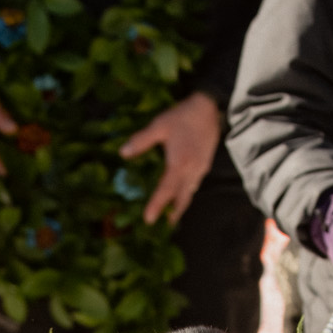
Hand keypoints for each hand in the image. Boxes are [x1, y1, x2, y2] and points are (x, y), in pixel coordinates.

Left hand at [118, 92, 221, 225]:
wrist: (209, 107)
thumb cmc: (182, 116)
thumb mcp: (159, 126)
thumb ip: (141, 141)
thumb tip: (122, 153)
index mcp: (179, 164)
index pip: (166, 190)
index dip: (156, 205)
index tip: (148, 219)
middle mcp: (191, 171)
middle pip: (182, 198)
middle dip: (174, 212)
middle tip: (164, 225)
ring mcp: (200, 168)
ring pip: (190, 192)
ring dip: (181, 204)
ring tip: (172, 213)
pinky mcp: (205, 164)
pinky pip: (195, 183)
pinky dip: (187, 192)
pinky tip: (182, 192)